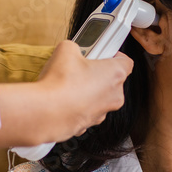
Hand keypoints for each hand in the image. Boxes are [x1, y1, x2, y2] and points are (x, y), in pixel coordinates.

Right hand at [0, 41, 132, 148]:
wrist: (46, 112)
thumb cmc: (61, 83)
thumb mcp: (66, 50)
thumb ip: (74, 47)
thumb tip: (71, 50)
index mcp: (115, 74)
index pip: (126, 62)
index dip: (114, 55)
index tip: (102, 53)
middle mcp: (114, 96)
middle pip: (112, 81)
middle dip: (97, 74)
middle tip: (80, 68)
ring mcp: (102, 113)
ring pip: (99, 98)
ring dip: (87, 91)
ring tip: (68, 85)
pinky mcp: (88, 125)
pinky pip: (85, 111)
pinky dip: (77, 106)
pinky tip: (63, 100)